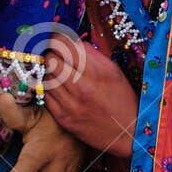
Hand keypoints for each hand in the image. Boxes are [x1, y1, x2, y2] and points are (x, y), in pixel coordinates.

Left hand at [44, 40, 137, 156]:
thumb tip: (73, 41)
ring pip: (45, 76)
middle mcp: (81, 87)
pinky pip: (46, 95)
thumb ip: (92, 54)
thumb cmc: (122, 100)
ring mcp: (70, 104)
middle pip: (50, 59)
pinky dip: (50, 88)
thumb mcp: (114, 72)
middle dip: (51, 53)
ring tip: (57, 70)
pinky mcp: (63, 118)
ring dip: (49, 70)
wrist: (126, 134)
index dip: (58, 37)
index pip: (65, 45)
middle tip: (56, 54)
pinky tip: (58, 87)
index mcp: (96, 72)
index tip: (57, 38)